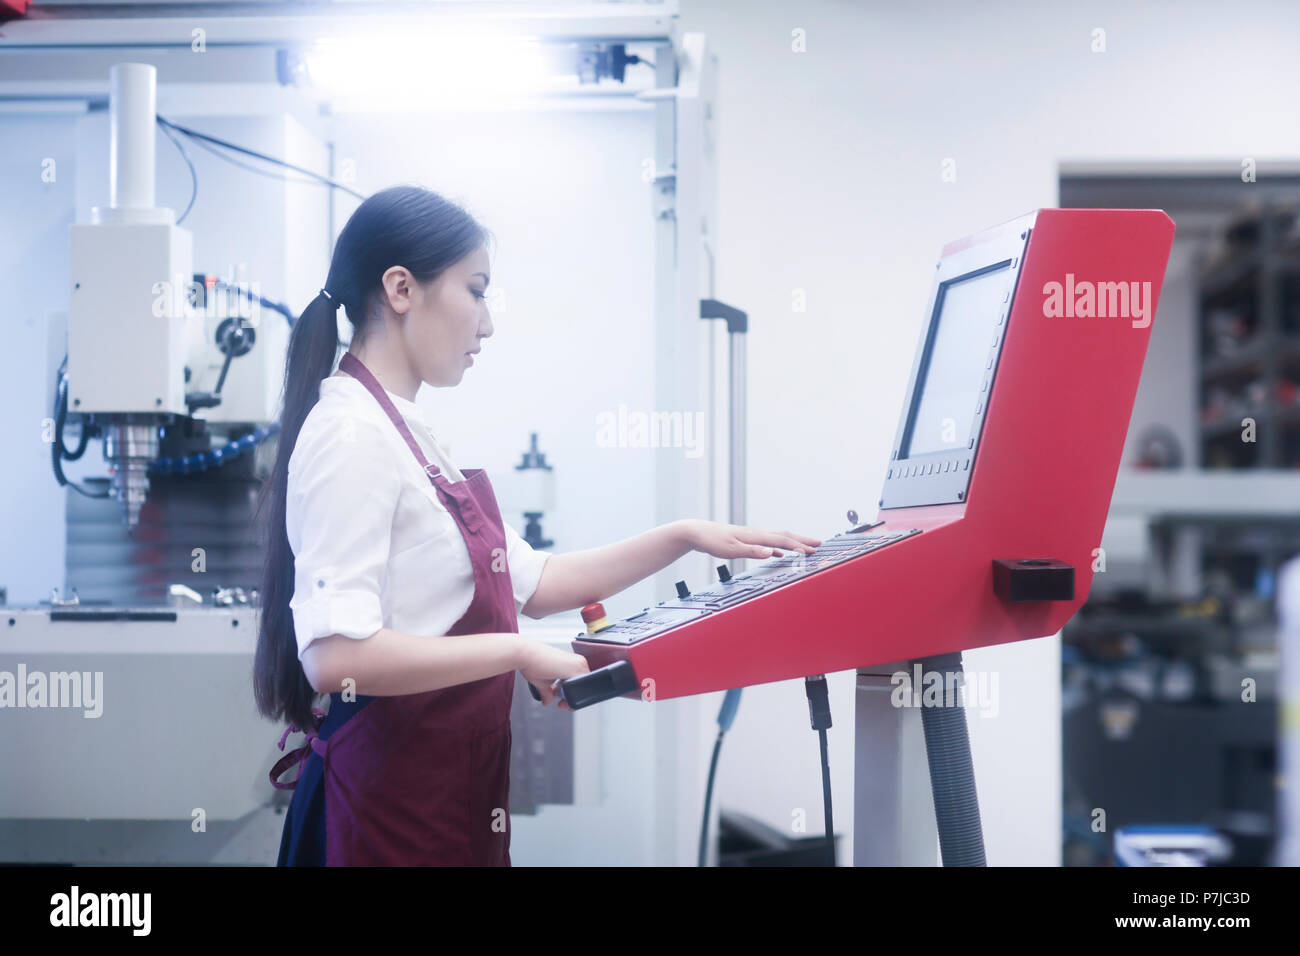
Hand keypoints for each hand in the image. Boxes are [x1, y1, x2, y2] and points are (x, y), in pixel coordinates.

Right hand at [519, 640, 589, 709]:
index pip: (580, 684)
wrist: (524, 655)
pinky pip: (581, 687)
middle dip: (572, 699)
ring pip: (583, 688)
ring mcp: (578, 664)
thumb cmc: (531, 664)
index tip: (562, 701)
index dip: (571, 695)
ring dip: (571, 698)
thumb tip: (547, 701)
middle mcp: (578, 662)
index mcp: (572, 664)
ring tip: (560, 700)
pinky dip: (572, 695)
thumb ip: (548, 693)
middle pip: (583, 687)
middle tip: (561, 704)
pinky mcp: (575, 668)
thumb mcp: (543, 683)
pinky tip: (561, 695)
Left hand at [680, 519, 820, 560]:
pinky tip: (779, 552)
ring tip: (805, 546)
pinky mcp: (747, 540)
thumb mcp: (731, 549)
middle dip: (802, 540)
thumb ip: (752, 551)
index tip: (813, 551)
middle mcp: (756, 534)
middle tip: (819, 543)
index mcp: (755, 536)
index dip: (798, 546)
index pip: (782, 540)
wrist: (697, 532)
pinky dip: (779, 546)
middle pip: (784, 536)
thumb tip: (771, 552)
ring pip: (778, 538)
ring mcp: (752, 536)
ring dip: (793, 542)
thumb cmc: (712, 540)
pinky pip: (768, 542)